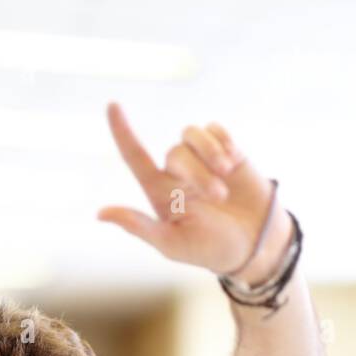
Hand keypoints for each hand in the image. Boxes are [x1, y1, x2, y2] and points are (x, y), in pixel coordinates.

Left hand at [98, 103, 291, 280]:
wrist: (256, 244)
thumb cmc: (210, 250)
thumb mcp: (173, 243)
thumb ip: (138, 226)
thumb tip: (100, 213)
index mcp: (160, 193)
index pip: (135, 157)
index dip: (122, 132)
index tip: (112, 105)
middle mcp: (178, 173)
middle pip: (175, 152)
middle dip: (198, 172)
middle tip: (219, 197)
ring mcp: (202, 159)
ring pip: (192, 134)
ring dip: (211, 153)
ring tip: (227, 175)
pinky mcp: (228, 151)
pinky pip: (216, 128)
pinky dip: (223, 142)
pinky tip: (233, 162)